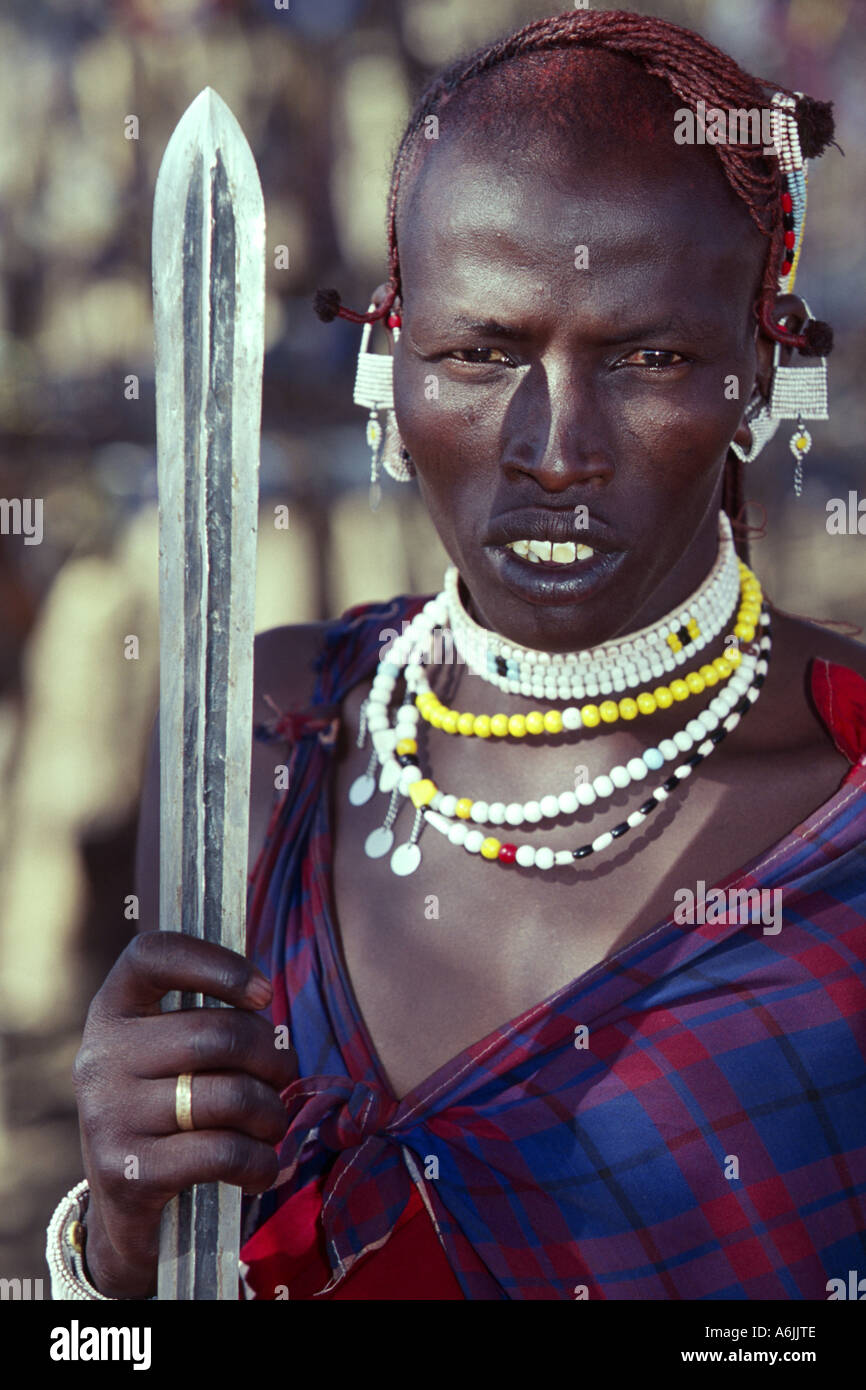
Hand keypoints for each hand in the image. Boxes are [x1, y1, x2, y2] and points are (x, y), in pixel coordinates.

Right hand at [73, 931, 296, 1297]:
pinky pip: (224, 1153)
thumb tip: (266, 1001)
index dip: (217, 963)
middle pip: (218, 1035)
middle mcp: (102, 1057)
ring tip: (272, 1124)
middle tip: (282, 1076)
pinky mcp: (128, 1172)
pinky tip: (263, 1168)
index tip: (265, 992)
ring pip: (231, 1097)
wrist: (123, 1204)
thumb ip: (209, 1020)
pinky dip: (261, 1162)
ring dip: (272, 1114)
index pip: (152, 956)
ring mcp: (109, 1115)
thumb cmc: (169, 1109)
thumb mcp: (171, 1054)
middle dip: (272, 1058)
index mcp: (112, 1012)